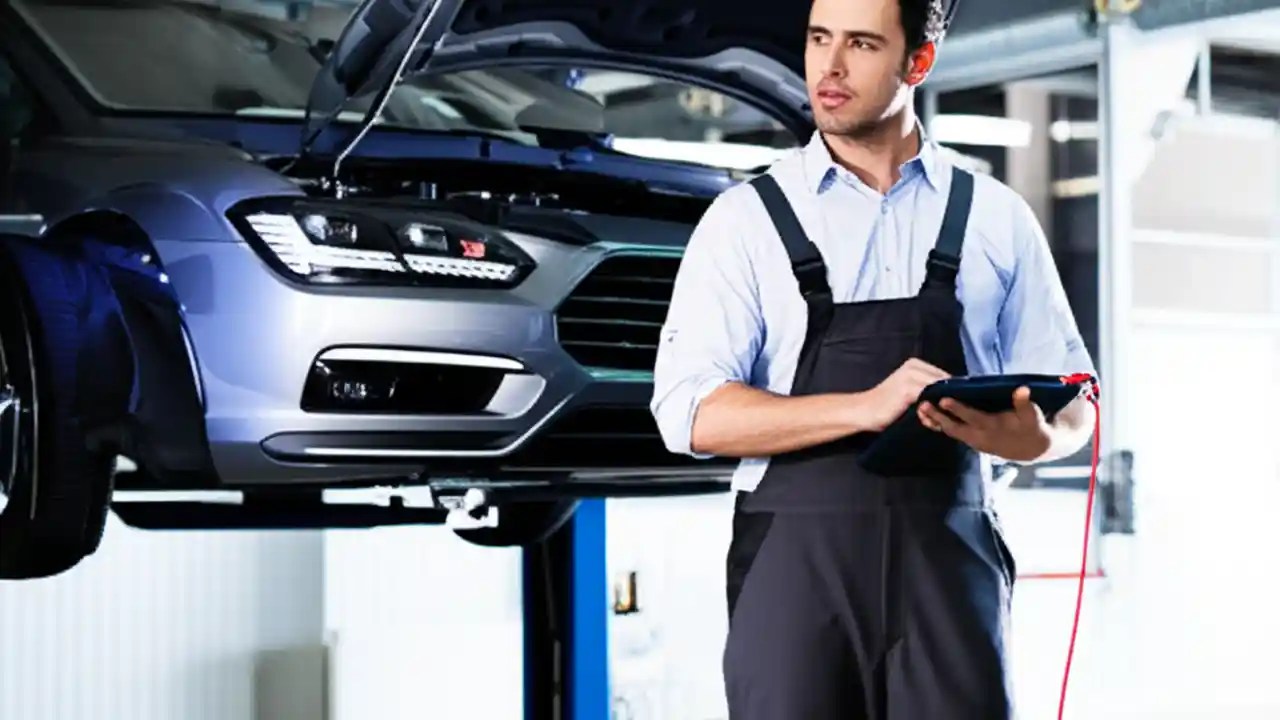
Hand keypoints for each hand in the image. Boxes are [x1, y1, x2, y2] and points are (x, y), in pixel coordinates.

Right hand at [861, 358, 950, 432]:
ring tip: (931, 423)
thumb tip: (955, 396)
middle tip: (938, 420)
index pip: (947, 378)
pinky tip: (926, 422)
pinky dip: (932, 414)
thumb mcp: (911, 391)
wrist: (864, 411)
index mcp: (916, 364)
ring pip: (939, 394)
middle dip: (946, 403)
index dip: (950, 395)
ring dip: (939, 411)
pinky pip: (930, 401)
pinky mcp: (908, 389)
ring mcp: (911, 376)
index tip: (944, 411)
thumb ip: (928, 389)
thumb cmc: (887, 405)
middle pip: (945, 385)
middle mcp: (915, 366)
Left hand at [917, 386, 1051, 461]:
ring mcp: (975, 441)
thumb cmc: (1031, 427)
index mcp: (994, 427)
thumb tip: (1021, 389)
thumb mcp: (1032, 416)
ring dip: (937, 421)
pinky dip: (942, 426)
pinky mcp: (972, 442)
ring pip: (951, 432)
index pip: (972, 417)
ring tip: (921, 408)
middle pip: (955, 427)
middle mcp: (981, 436)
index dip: (958, 409)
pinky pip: (954, 434)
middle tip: (922, 404)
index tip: (943, 399)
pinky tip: (930, 416)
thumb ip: (1024, 403)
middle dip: (938, 417)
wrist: (1031, 449)